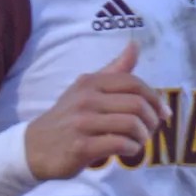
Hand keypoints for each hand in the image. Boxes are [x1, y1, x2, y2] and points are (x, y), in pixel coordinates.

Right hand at [23, 42, 168, 180]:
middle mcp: (86, 99)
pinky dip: (131, 149)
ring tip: (139, 141)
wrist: (34, 147)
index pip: (133, 83)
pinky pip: (119, 144)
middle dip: (152, 120)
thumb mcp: (86, 89)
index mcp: (90, 82)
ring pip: (131, 125)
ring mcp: (83, 123)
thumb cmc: (67, 117)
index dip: (155, 98)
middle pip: (136, 105)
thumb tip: (135, 45)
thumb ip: (114, 70)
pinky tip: (128, 150)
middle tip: (151, 130)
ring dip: (143, 136)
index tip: (162, 113)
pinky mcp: (81, 146)